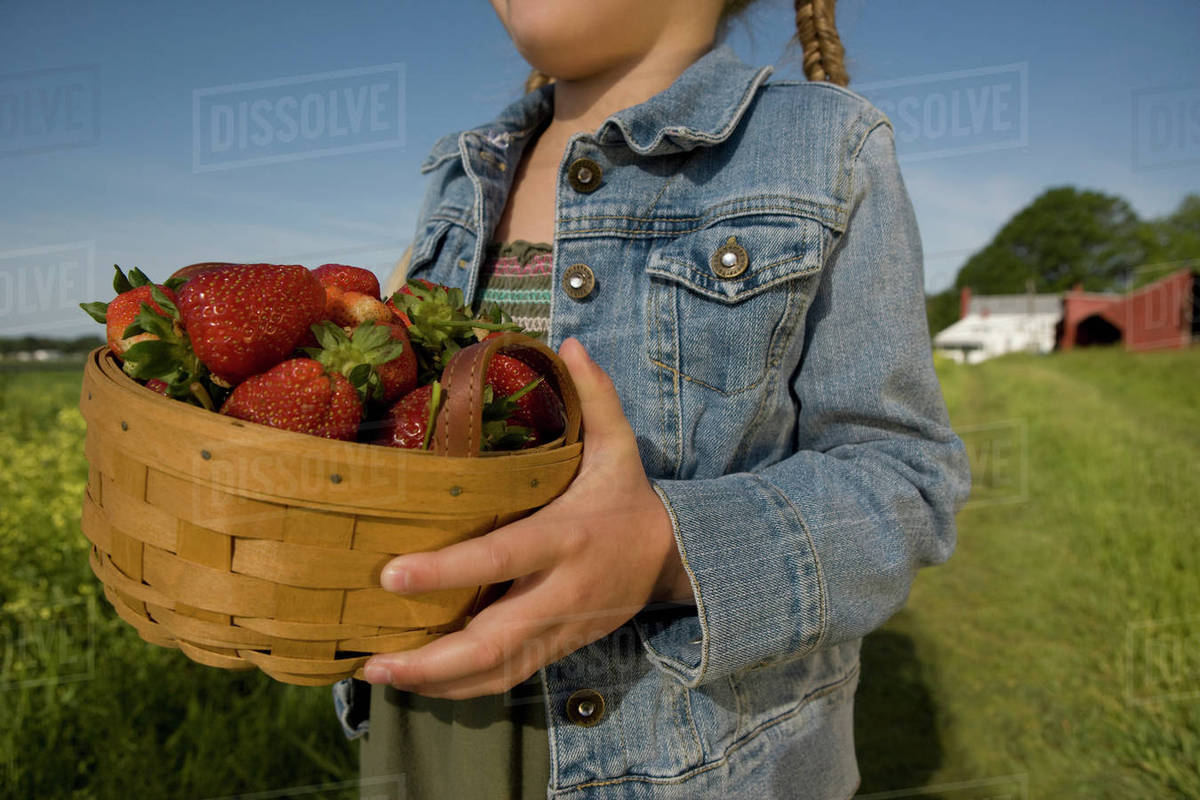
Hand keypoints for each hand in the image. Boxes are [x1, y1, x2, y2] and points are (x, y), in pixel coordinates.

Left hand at [362, 337, 694, 698]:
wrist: (674, 560)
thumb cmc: (629, 499)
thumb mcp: (619, 446)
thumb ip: (596, 398)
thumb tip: (569, 343)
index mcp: (567, 536)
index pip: (502, 558)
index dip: (447, 571)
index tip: (391, 575)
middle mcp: (561, 591)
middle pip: (495, 638)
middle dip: (433, 658)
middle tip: (373, 659)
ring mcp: (559, 629)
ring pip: (496, 671)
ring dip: (437, 682)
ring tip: (380, 674)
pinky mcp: (556, 651)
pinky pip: (506, 681)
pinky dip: (460, 690)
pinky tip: (418, 685)